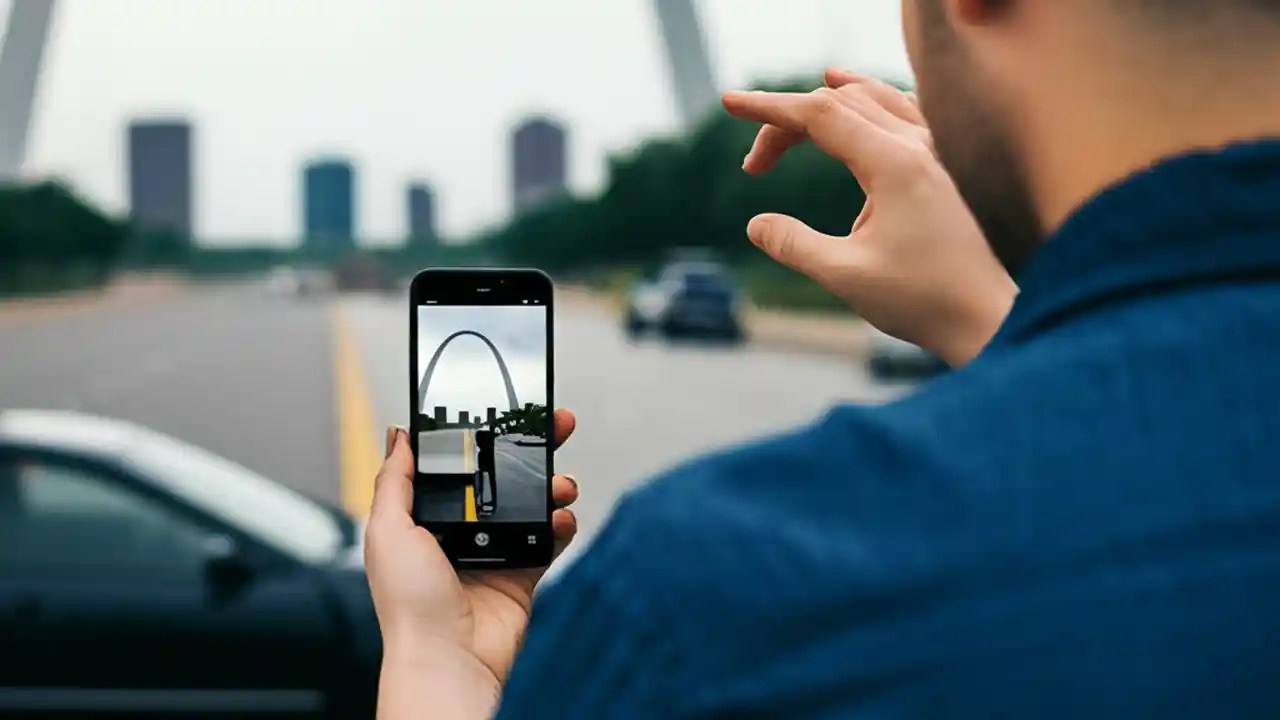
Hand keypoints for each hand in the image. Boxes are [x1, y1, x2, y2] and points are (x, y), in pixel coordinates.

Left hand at [365, 410, 579, 693]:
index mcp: (426, 516)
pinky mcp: (524, 570)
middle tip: (554, 425)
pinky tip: (559, 518)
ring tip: (559, 483)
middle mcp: (462, 528)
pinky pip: (550, 538)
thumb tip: (398, 435)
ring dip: (552, 484)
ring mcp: (496, 548)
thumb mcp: (387, 530)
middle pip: (503, 474)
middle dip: (531, 447)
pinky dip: (561, 524)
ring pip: (533, 501)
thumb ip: (395, 480)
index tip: (504, 411)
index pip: (458, 462)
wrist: (448, 656)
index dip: (482, 434)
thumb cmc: (409, 605)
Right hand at [722, 69, 1017, 366]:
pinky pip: (907, 110)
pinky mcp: (951, 164)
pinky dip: (872, 102)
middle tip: (755, 167)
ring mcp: (941, 150)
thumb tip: (757, 225)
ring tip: (792, 118)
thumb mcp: (846, 276)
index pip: (819, 113)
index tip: (730, 103)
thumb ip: (794, 245)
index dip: (768, 108)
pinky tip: (864, 104)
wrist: (993, 318)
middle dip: (788, 123)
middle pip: (840, 103)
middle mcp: (922, 144)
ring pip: (875, 98)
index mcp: (895, 164)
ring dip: (827, 105)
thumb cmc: (926, 301)